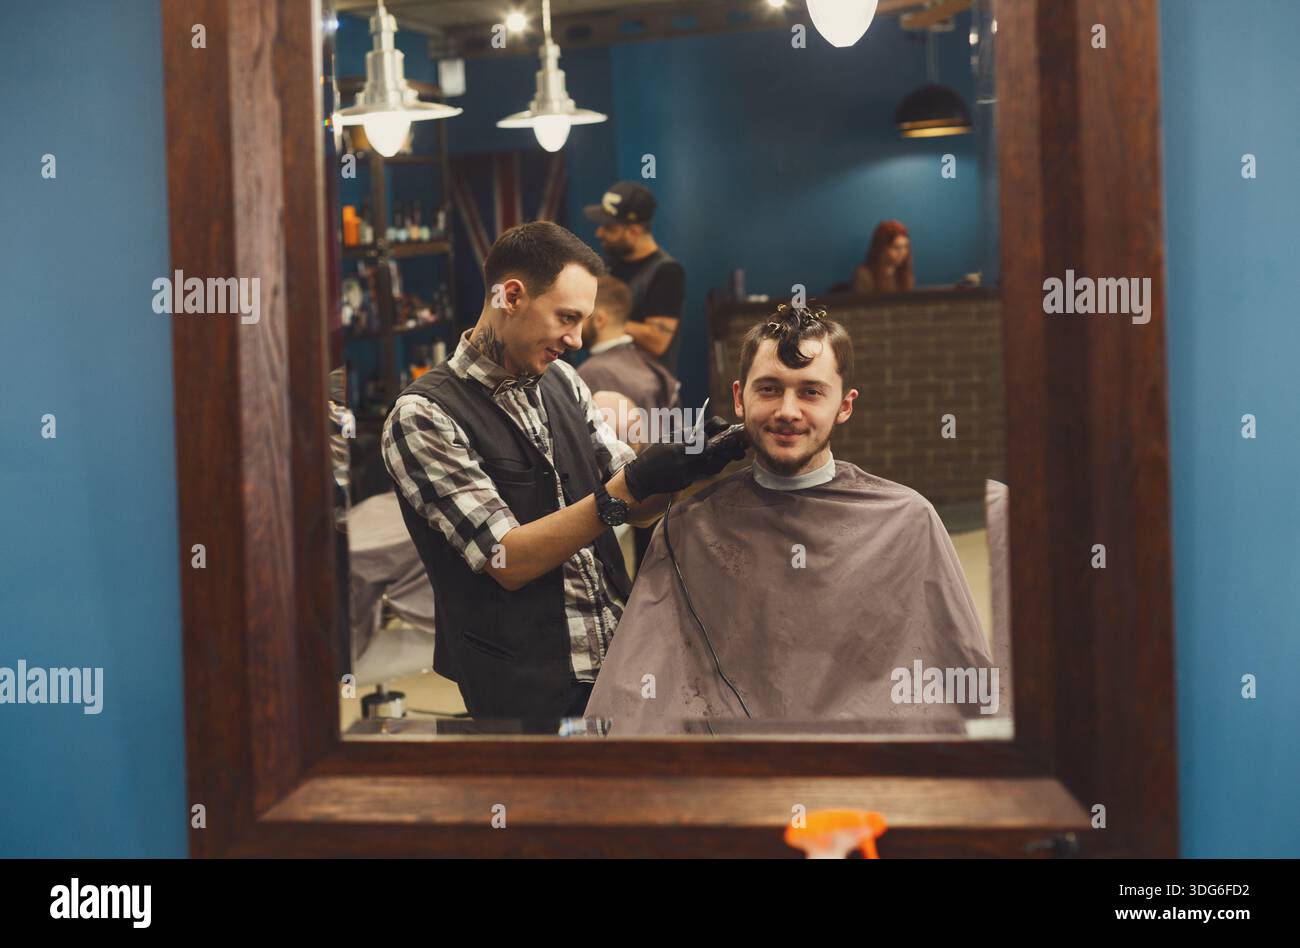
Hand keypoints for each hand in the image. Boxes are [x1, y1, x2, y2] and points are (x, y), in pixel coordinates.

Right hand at [622, 419, 749, 500]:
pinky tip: (719, 463)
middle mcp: (685, 457)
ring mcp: (686, 471)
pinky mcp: (686, 482)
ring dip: (725, 460)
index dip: (718, 432)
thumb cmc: (655, 453)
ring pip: (714, 466)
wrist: (640, 476)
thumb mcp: (670, 438)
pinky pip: (705, 474)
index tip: (724, 430)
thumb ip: (689, 435)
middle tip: (741, 446)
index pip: (705, 437)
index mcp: (681, 442)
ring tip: (734, 454)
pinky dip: (713, 468)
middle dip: (730, 449)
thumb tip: (712, 431)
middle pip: (715, 453)